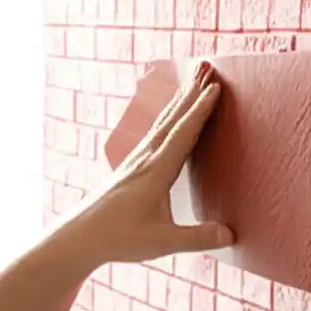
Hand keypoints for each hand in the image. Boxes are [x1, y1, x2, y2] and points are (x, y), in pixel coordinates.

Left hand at [50, 62, 234, 266]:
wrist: (79, 236)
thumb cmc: (120, 238)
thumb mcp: (162, 242)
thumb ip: (197, 237)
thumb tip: (230, 234)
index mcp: (157, 171)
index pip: (183, 134)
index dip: (201, 110)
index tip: (215, 88)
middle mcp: (146, 158)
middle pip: (173, 118)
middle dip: (192, 93)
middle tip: (207, 68)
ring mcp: (136, 160)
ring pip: (162, 122)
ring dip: (179, 101)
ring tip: (192, 82)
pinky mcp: (130, 166)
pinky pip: (154, 132)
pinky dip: (167, 116)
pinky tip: (168, 116)